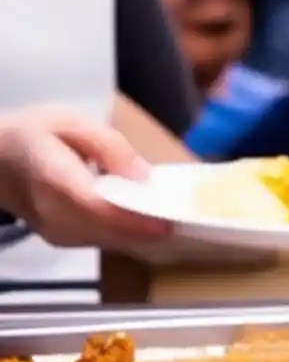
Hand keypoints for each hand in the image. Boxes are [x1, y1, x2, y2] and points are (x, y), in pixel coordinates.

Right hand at [0, 105, 167, 247]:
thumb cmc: (32, 135)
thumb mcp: (69, 122)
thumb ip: (109, 146)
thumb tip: (143, 177)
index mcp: (49, 175)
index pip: (92, 205)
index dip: (131, 218)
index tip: (167, 222)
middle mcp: (50, 212)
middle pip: (106, 230)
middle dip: (146, 227)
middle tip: (183, 218)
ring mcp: (55, 232)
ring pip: (108, 240)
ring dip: (140, 232)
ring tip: (170, 216)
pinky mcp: (63, 240)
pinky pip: (102, 240)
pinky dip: (127, 232)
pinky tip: (145, 219)